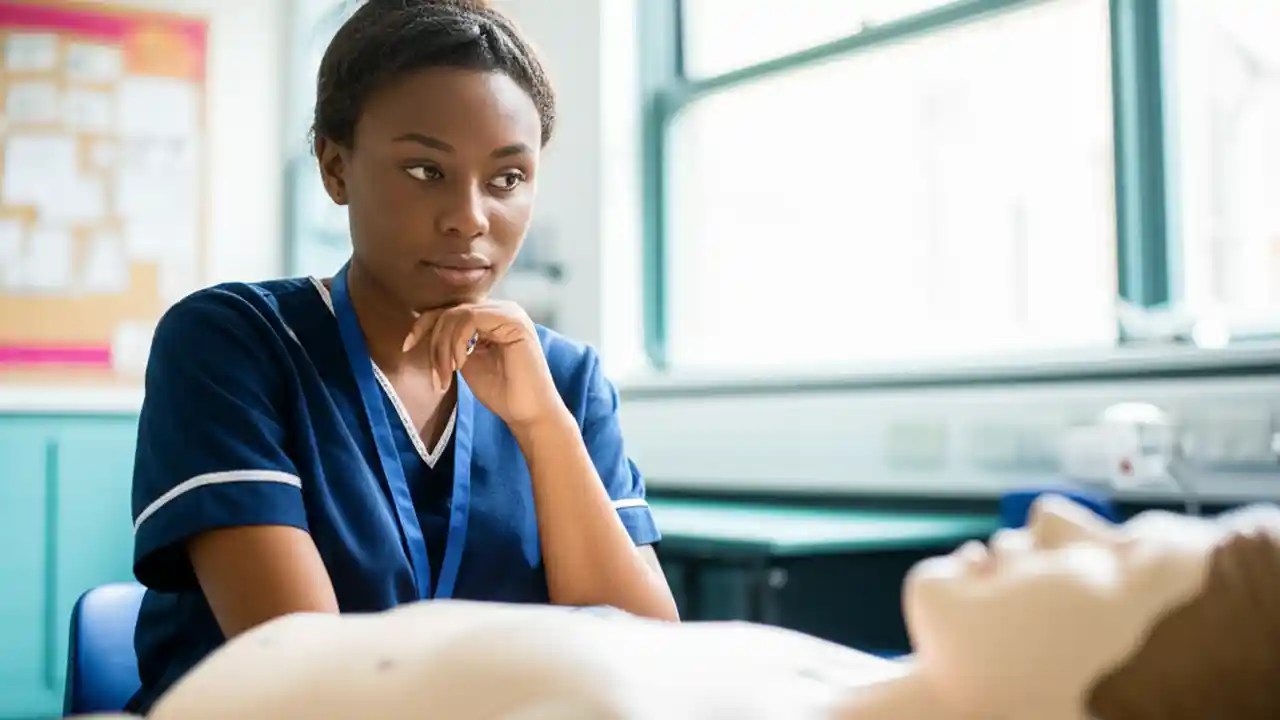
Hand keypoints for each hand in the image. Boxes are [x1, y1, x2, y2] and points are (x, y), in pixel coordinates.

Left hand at [402, 301, 564, 427]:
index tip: (406, 347)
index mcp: (491, 317)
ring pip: (457, 315)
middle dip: (434, 344)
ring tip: (447, 376)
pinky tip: (460, 365)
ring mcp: (509, 312)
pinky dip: (456, 342)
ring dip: (443, 347)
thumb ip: (452, 342)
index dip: (424, 325)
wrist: (528, 413)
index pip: (449, 310)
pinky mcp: (514, 320)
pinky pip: (470, 319)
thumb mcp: (466, 361)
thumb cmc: (501, 392)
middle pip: (450, 311)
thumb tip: (425, 328)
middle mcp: (501, 309)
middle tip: (437, 378)